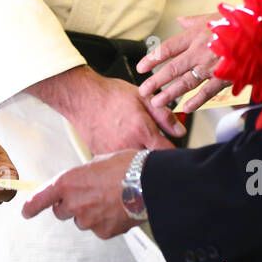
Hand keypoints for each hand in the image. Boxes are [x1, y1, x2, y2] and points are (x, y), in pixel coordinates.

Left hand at [22, 150, 138, 238]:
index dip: (31, 207)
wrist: (149, 182)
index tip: (27, 212)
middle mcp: (73, 204)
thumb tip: (82, 182)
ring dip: (90, 213)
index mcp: (68, 183)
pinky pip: (100, 228)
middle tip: (89, 195)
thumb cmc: (126, 166)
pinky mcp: (104, 232)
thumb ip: (82, 176)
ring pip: (82, 221)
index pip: (40, 199)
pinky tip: (119, 209)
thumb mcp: (97, 162)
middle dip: (70, 206)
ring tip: (111, 200)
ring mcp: (88, 220)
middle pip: (62, 213)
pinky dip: (106, 222)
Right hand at [27, 65, 176, 154]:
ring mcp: (113, 154)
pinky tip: (120, 143)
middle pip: (150, 163)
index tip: (171, 148)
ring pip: (133, 166)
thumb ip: (164, 116)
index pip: (167, 153)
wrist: (81, 96)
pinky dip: (122, 159)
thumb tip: (180, 131)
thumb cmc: (110, 94)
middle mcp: (128, 146)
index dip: (172, 152)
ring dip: (138, 160)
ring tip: (133, 142)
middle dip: (154, 157)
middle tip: (152, 144)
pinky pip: (117, 164)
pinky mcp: (101, 157)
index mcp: (142, 131)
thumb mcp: (143, 98)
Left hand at [137, 14, 230, 113]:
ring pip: (185, 83)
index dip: (152, 59)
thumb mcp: (213, 16)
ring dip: (170, 94)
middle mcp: (199, 51)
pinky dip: (196, 101)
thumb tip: (179, 20)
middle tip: (143, 91)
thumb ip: (194, 21)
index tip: (141, 67)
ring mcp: (211, 66)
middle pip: (171, 69)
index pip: (167, 49)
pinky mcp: (225, 77)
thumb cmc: (238, 22)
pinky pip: (207, 92)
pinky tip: (186, 108)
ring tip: (157, 103)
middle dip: (155, 82)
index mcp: (195, 35)